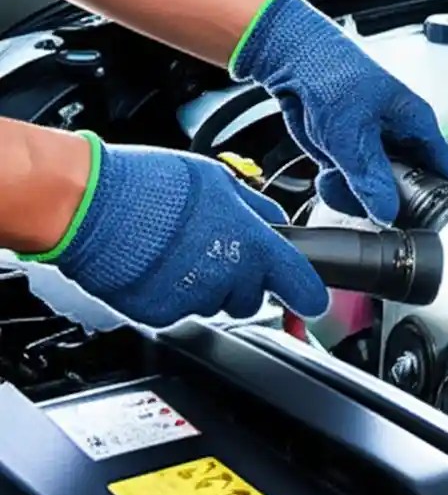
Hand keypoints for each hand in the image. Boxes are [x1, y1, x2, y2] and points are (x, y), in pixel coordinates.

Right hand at [42, 133, 328, 327]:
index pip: (300, 283)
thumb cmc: (150, 185)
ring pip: (215, 303)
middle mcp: (228, 279)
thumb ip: (253, 207)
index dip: (309, 293)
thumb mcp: (217, 179)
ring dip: (205, 283)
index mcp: (253, 246)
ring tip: (175, 249)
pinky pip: (179, 309)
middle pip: (252, 295)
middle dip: (240, 277)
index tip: (313, 299)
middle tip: (212, 246)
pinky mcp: (160, 315)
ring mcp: (194, 301)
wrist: (87, 206)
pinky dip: (172, 292)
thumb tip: (273, 223)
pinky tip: (155, 265)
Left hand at [230, 0, 447, 224]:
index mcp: (417, 125)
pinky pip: (354, 187)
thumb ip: (371, 178)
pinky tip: (327, 173)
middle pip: (412, 190)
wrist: (291, 59)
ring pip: (379, 193)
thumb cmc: (331, 73)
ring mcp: (376, 149)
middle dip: (390, 202)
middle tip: (372, 203)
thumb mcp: (352, 134)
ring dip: (357, 194)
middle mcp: (401, 139)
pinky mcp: (352, 156)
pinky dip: (339, 187)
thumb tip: (387, 212)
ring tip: (338, 178)